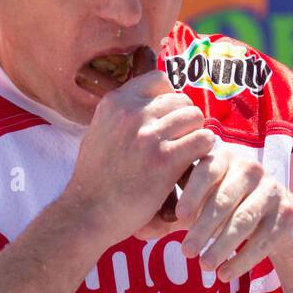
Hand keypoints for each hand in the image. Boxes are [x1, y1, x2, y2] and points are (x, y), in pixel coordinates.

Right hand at [61, 48, 216, 243]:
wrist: (87, 212)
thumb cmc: (95, 178)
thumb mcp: (99, 131)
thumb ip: (123, 114)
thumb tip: (151, 102)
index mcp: (115, 102)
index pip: (159, 80)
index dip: (170, 99)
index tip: (168, 121)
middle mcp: (132, 112)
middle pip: (182, 101)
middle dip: (185, 122)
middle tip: (179, 144)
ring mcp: (149, 134)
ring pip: (196, 118)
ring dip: (196, 136)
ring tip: (186, 156)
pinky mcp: (165, 159)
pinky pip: (204, 140)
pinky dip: (205, 152)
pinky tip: (193, 165)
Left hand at [171, 147, 292, 281]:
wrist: (277, 214)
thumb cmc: (226, 204)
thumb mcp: (202, 200)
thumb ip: (175, 210)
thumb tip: (143, 229)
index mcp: (225, 158)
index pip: (207, 171)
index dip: (193, 192)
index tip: (179, 216)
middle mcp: (251, 169)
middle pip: (225, 199)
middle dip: (203, 227)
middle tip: (186, 251)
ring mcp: (272, 191)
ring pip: (244, 221)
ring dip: (222, 246)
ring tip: (204, 266)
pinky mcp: (287, 215)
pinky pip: (263, 241)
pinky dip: (242, 260)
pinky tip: (224, 275)